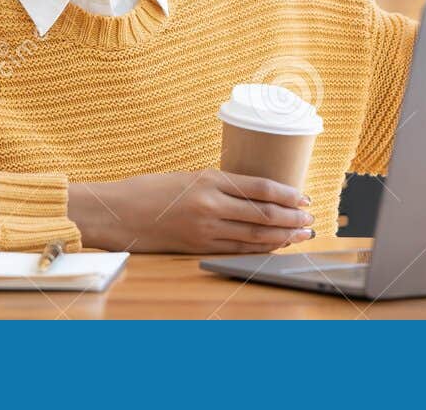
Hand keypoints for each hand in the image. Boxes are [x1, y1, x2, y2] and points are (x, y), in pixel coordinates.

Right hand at [67, 169, 314, 253]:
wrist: (116, 213)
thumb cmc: (150, 190)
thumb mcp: (188, 177)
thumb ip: (219, 185)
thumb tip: (253, 194)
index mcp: (209, 180)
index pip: (260, 188)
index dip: (287, 194)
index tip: (304, 198)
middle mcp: (210, 204)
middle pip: (262, 213)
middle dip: (291, 218)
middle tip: (310, 220)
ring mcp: (204, 228)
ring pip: (253, 234)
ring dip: (281, 236)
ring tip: (300, 235)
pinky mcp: (197, 246)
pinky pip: (236, 248)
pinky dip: (258, 248)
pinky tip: (273, 246)